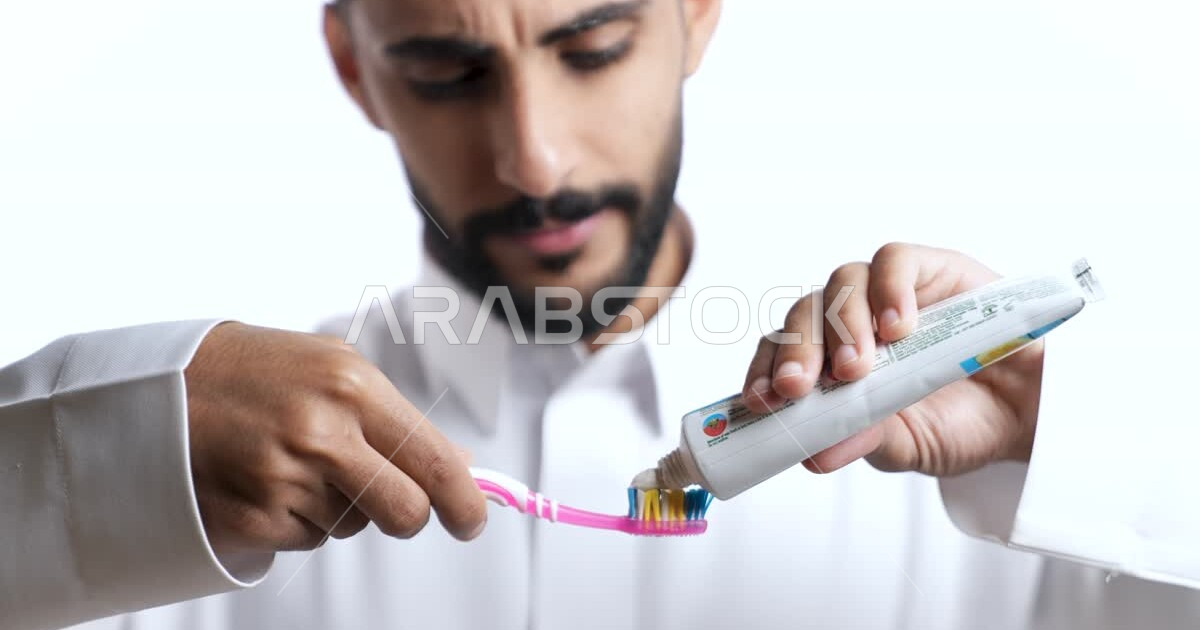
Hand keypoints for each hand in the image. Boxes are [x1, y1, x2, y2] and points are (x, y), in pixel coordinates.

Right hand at [184, 323, 486, 553]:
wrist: (160, 386)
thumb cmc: (257, 371)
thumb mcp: (334, 369)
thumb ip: (396, 417)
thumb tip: (457, 464)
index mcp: (352, 387)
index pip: (433, 460)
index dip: (463, 500)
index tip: (471, 520)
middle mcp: (322, 433)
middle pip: (405, 511)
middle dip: (408, 515)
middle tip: (391, 502)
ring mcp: (284, 479)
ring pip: (351, 526)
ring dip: (338, 505)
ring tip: (294, 461)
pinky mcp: (252, 518)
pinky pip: (306, 540)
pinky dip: (296, 519)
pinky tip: (268, 479)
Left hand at [741, 243, 1044, 477]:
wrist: (1033, 413)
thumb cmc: (960, 422)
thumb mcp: (906, 444)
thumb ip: (861, 441)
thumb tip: (812, 455)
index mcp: (830, 361)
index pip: (780, 352)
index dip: (765, 370)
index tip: (762, 401)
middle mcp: (852, 320)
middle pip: (805, 316)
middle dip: (796, 352)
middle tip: (800, 388)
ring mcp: (888, 291)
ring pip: (842, 284)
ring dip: (842, 325)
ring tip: (856, 369)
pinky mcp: (931, 268)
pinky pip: (894, 262)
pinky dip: (889, 289)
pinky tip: (898, 327)